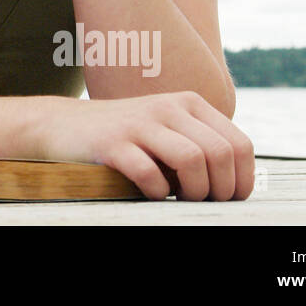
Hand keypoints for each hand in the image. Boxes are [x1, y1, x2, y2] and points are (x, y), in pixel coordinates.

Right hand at [27, 91, 255, 200]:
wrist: (62, 125)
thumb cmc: (124, 138)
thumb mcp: (167, 129)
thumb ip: (201, 144)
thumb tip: (238, 185)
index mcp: (188, 103)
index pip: (238, 143)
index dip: (243, 179)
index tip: (229, 199)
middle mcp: (168, 107)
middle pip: (220, 154)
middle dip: (220, 189)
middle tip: (202, 202)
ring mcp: (139, 123)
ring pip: (193, 160)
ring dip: (193, 192)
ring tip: (178, 199)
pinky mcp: (112, 143)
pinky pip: (150, 174)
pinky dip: (156, 192)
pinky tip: (149, 192)